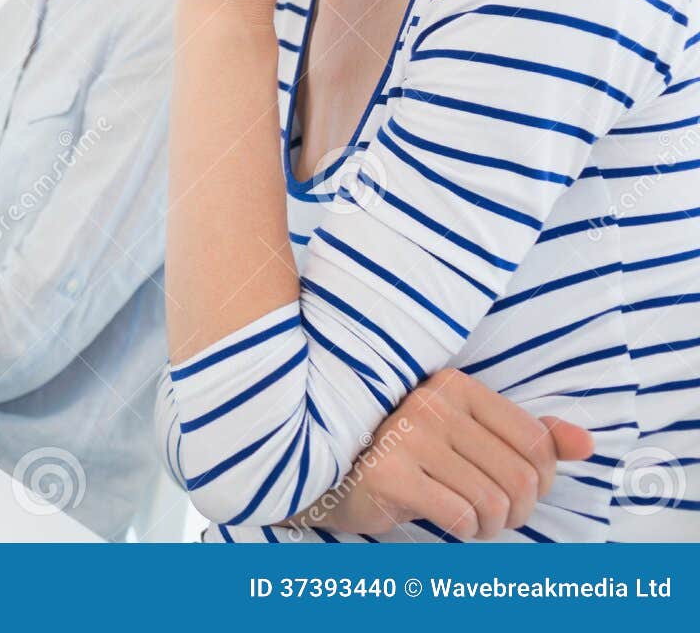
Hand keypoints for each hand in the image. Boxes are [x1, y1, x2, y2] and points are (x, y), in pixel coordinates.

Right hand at [292, 369, 593, 538]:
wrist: (329, 472)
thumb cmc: (405, 453)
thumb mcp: (467, 434)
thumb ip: (527, 436)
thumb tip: (587, 445)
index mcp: (453, 385)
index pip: (536, 441)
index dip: (542, 479)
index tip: (520, 490)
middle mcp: (430, 403)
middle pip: (519, 477)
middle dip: (518, 510)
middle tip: (497, 515)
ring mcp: (407, 436)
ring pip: (493, 502)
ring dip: (492, 525)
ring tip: (474, 520)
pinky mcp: (390, 474)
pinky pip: (461, 516)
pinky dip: (466, 531)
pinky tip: (450, 522)